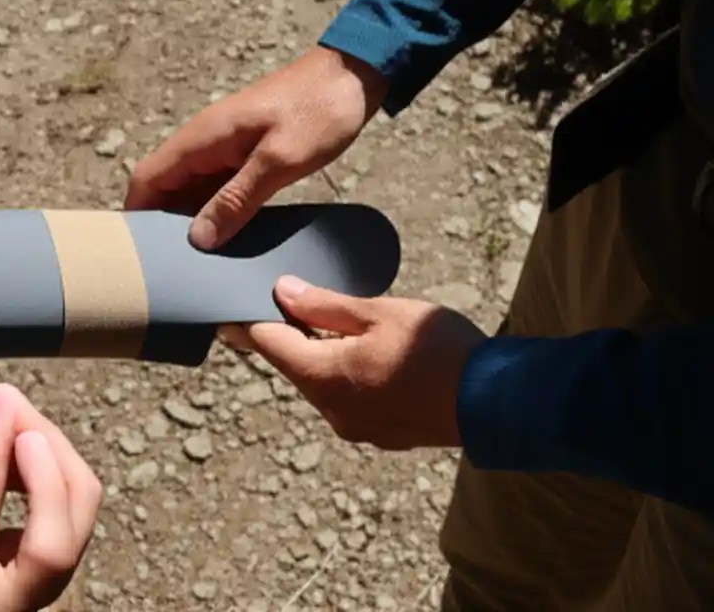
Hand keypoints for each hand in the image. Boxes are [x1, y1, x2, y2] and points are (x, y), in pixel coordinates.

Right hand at [0, 384, 102, 611]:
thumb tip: (2, 401)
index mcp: (40, 580)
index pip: (65, 504)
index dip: (43, 453)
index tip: (6, 408)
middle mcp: (49, 578)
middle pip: (77, 497)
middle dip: (48, 446)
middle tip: (6, 408)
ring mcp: (34, 572)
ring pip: (61, 501)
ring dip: (38, 457)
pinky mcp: (14, 565)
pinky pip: (38, 510)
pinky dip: (24, 478)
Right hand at [126, 46, 386, 249]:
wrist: (353, 75)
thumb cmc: (318, 111)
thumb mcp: (280, 160)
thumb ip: (236, 199)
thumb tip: (197, 239)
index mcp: (202, 139)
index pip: (147, 180)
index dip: (135, 217)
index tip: (135, 257)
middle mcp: (203, 143)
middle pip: (164, 189)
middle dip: (160, 228)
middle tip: (168, 271)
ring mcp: (222, 148)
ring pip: (190, 192)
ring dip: (189, 223)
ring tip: (194, 266)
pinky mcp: (243, 154)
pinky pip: (215, 188)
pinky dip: (214, 213)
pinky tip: (226, 242)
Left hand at [229, 276, 485, 449]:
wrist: (497, 402)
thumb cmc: (438, 350)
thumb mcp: (378, 313)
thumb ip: (325, 305)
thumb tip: (282, 292)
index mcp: (321, 377)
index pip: (268, 345)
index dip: (248, 321)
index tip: (230, 307)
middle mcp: (330, 409)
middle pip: (292, 366)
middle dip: (287, 336)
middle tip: (284, 303)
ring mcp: (355, 427)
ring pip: (321, 384)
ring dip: (319, 356)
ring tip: (331, 324)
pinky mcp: (380, 433)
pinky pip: (348, 399)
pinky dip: (346, 375)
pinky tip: (366, 354)